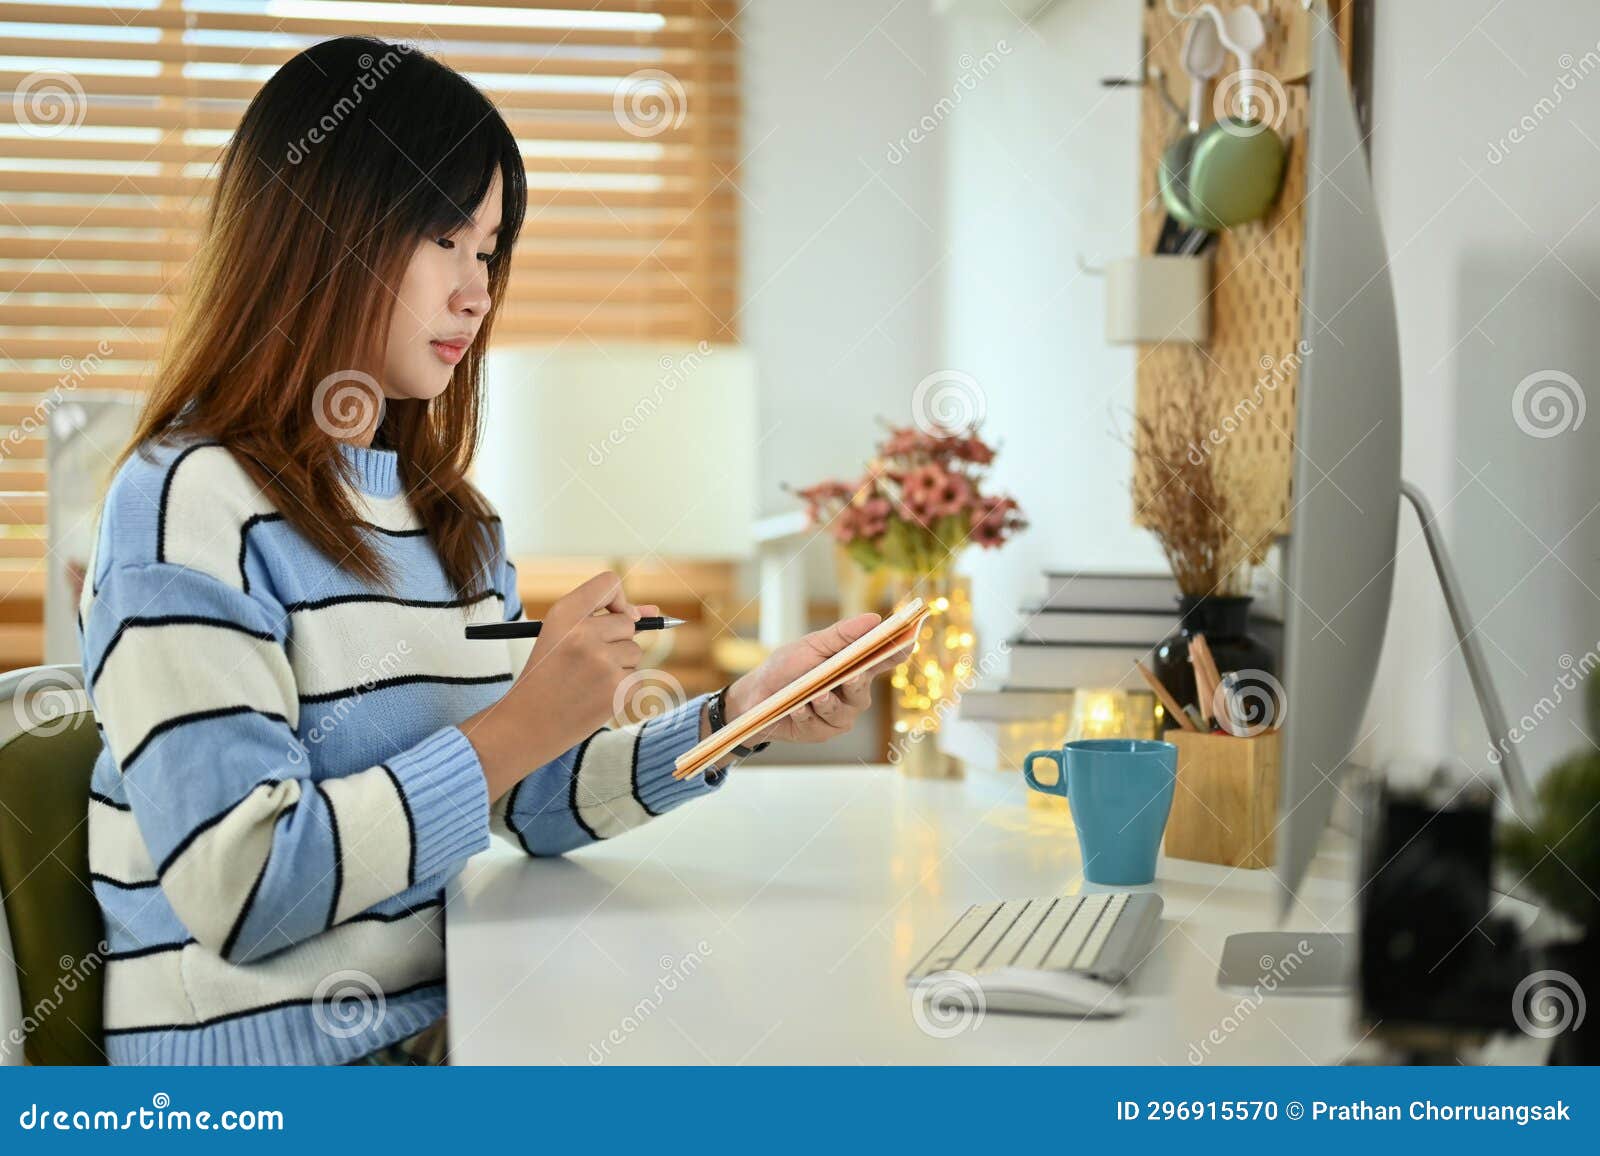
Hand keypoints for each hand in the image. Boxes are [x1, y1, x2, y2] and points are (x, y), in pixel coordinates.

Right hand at [462, 571, 646, 796]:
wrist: (527, 723)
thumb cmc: (546, 676)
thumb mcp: (560, 636)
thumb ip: (604, 617)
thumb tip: (654, 612)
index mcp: (563, 614)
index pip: (609, 583)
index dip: (617, 599)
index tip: (613, 615)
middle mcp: (584, 634)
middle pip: (628, 622)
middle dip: (616, 640)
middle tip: (586, 660)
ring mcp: (603, 662)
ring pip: (634, 651)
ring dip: (619, 665)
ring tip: (587, 680)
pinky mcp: (617, 688)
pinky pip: (637, 677)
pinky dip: (622, 687)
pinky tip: (595, 696)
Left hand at [722, 612, 914, 745]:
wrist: (756, 696)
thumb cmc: (786, 667)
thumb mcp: (812, 645)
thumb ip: (843, 635)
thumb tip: (874, 619)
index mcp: (854, 666)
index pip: (882, 659)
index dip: (897, 651)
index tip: (908, 642)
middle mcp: (853, 692)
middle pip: (864, 689)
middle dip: (856, 683)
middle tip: (849, 677)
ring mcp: (840, 714)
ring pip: (844, 712)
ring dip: (825, 702)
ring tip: (810, 696)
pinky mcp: (824, 732)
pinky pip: (822, 725)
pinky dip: (807, 714)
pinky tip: (795, 707)